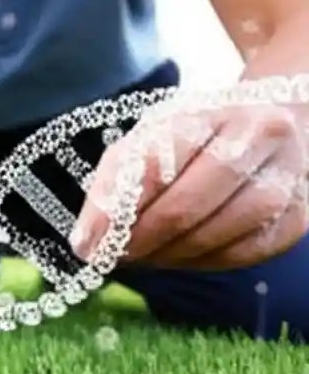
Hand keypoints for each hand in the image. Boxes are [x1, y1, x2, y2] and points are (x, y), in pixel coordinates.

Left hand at [72, 102, 308, 270]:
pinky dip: (202, 262)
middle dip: (140, 241)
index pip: (153, 166)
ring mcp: (287, 176)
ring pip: (218, 234)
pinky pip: (243, 253)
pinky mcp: (299, 216)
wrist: (274, 123)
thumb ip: (114, 184)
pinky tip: (179, 256)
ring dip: (169, 256)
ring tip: (143, 257)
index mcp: (211, 110)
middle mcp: (259, 137)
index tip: (88, 245)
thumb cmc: (198, 135)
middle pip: (187, 206)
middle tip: (115, 257)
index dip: (115, 213)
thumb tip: (86, 243)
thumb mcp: (151, 140)